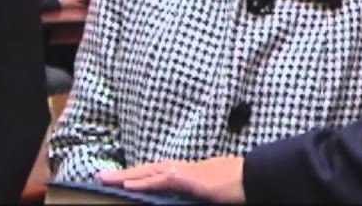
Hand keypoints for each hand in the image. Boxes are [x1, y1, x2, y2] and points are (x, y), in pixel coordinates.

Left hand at [98, 157, 245, 203]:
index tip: (122, 176)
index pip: (159, 171)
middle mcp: (187, 168)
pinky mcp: (192, 180)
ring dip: (127, 175)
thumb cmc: (242, 184)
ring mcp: (189, 172)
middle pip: (150, 168)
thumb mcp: (216, 189)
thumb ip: (199, 190)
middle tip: (101, 175)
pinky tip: (129, 184)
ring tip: (105, 179)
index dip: (140, 173)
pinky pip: (164, 180)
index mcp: (192, 172)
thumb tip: (193, 193)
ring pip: (151, 171)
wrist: (260, 176)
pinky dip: (145, 181)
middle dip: (126, 173)